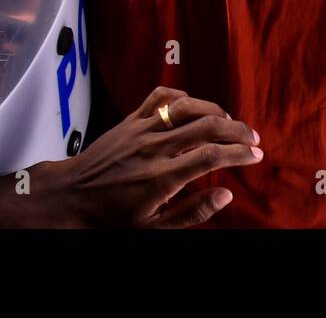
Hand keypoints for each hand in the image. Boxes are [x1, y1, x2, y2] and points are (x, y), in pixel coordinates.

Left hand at [37, 87, 262, 227]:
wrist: (69, 197)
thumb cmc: (110, 218)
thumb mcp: (152, 228)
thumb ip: (191, 213)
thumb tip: (226, 194)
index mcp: (161, 177)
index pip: (211, 156)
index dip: (239, 153)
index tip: (256, 155)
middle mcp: (153, 148)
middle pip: (206, 125)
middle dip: (237, 129)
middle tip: (252, 138)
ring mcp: (140, 129)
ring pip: (187, 106)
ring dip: (215, 110)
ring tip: (229, 122)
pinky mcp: (129, 119)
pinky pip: (160, 96)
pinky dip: (182, 96)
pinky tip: (194, 107)